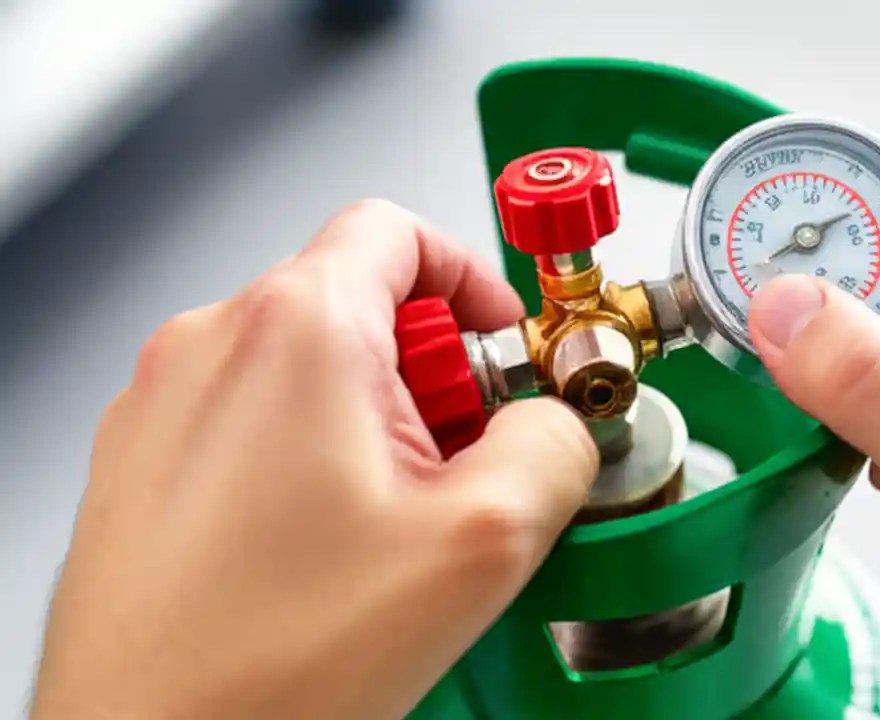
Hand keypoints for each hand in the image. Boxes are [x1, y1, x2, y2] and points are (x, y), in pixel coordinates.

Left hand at [31, 200, 597, 719]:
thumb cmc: (266, 664)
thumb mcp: (480, 544)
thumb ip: (553, 446)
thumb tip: (557, 425)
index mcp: (296, 331)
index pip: (399, 231)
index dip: (473, 281)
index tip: (502, 345)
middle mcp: (212, 346)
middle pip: (357, 302)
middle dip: (434, 373)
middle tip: (467, 460)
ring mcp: (164, 405)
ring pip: (307, 367)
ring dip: (376, 421)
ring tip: (399, 522)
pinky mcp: (144, 464)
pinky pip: (253, 420)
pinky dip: (312, 455)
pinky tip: (336, 547)